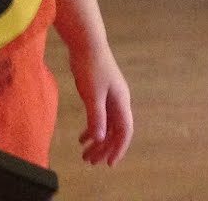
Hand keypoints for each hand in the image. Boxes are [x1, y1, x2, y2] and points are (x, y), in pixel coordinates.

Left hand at [73, 44, 133, 166]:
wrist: (87, 44)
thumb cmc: (91, 67)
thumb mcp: (93, 94)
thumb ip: (97, 116)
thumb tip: (100, 139)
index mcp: (121, 101)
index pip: (125, 130)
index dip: (119, 148)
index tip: (109, 163)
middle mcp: (119, 102)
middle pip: (115, 131)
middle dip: (104, 148)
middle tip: (90, 162)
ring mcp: (110, 97)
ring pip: (107, 125)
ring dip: (97, 141)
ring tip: (85, 154)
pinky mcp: (100, 94)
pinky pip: (99, 117)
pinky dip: (92, 129)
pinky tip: (82, 138)